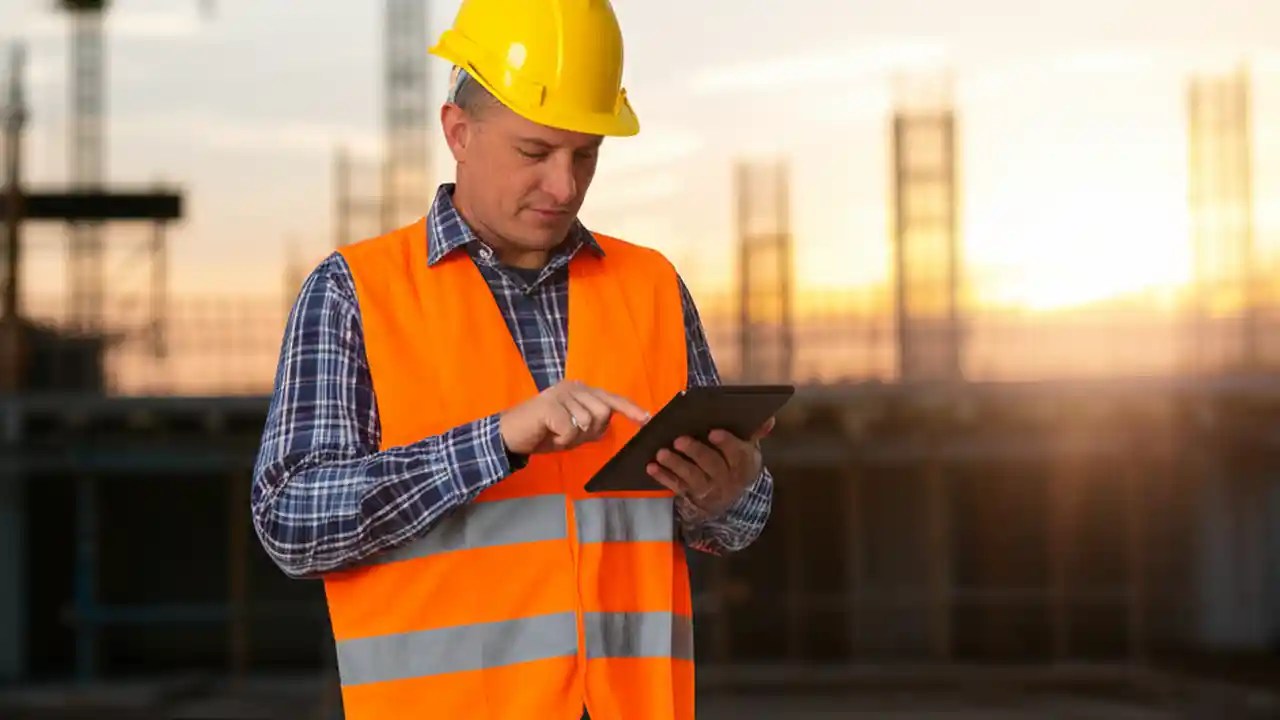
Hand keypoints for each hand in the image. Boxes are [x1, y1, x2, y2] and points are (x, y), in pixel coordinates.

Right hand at [499, 380, 650, 455]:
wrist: (510, 435)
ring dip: (573, 438)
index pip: (611, 398)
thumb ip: (593, 424)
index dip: (630, 409)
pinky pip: (571, 431)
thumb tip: (612, 422)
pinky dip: (561, 441)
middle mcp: (574, 387)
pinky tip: (549, 435)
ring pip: (587, 422)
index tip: (647, 419)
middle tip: (567, 435)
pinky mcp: (550, 406)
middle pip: (602, 412)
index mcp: (581, 390)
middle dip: (589, 431)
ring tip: (556, 434)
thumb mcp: (574, 429)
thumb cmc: (543, 432)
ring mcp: (562, 394)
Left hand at [646, 417, 774, 518]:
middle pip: (712, 465)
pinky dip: (663, 477)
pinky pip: (676, 487)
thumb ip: (754, 432)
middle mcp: (727, 480)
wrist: (730, 497)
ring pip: (692, 477)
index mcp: (744, 464)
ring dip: (676, 465)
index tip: (713, 432)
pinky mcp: (691, 496)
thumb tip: (769, 419)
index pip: (738, 454)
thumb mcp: (748, 449)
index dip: (726, 443)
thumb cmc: (736, 463)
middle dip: (695, 452)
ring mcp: (708, 490)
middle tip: (679, 439)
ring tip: (661, 453)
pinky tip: (651, 467)